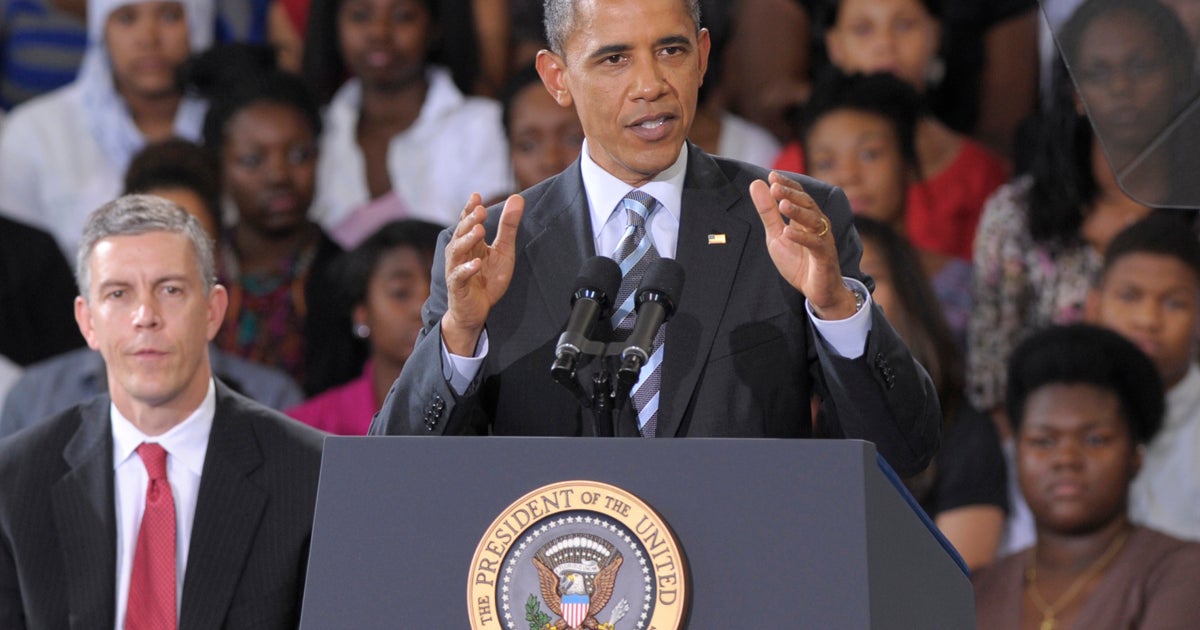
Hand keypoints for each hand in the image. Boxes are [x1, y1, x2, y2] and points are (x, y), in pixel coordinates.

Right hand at [441, 193, 523, 354]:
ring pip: (457, 251)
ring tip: (479, 230)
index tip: (476, 196)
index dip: (470, 209)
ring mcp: (456, 269)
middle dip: (470, 221)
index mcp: (470, 243)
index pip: (467, 222)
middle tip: (481, 210)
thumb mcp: (503, 251)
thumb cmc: (487, 279)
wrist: (477, 310)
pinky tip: (476, 263)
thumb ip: (508, 226)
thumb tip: (517, 197)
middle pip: (461, 233)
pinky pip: (459, 276)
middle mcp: (459, 253)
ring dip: (467, 240)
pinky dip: (467, 269)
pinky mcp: (457, 286)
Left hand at [750, 172, 856, 319]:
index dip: (787, 185)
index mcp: (805, 218)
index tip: (772, 175)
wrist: (817, 291)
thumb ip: (767, 211)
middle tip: (775, 186)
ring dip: (798, 211)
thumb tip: (756, 183)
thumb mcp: (776, 235)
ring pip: (813, 220)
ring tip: (782, 204)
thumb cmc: (798, 261)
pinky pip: (814, 244)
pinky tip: (788, 232)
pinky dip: (802, 237)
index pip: (798, 195)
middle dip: (791, 194)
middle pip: (807, 204)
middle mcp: (817, 224)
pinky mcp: (824, 256)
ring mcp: (822, 239)